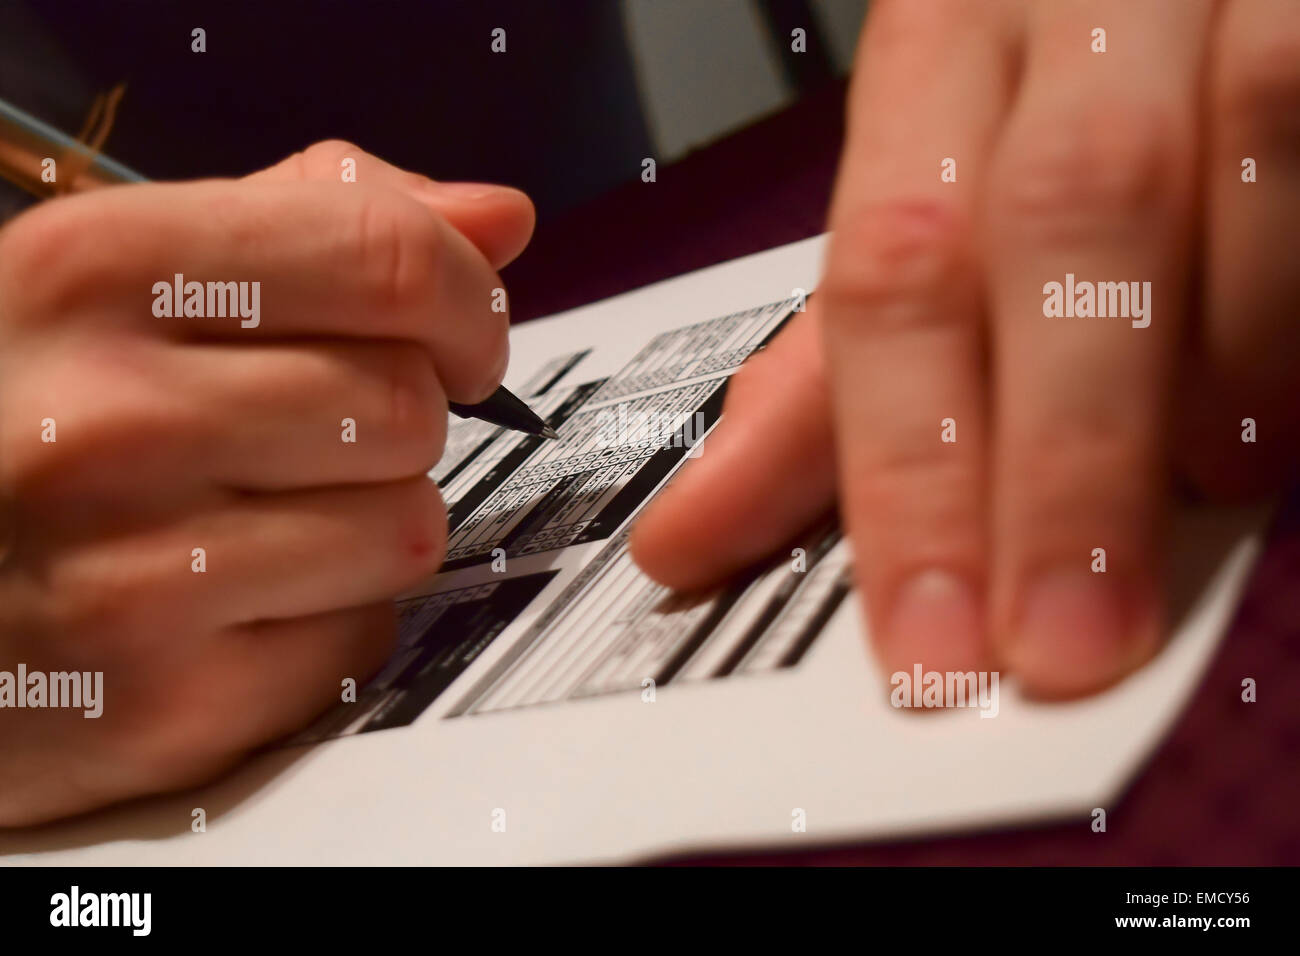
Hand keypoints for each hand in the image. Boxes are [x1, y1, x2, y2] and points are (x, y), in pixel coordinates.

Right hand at [0, 141, 533, 824]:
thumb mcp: (116, 279)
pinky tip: (234, 606)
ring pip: (408, 525)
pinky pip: (363, 636)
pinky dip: (330, 620)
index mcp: (90, 272)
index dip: (465, 297)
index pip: (386, 258)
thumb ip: (312, 222)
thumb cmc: (21, 421)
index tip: (464, 333)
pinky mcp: (171, 704)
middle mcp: (104, 421)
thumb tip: (495, 216)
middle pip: (409, 402)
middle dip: (397, 418)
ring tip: (264, 522)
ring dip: (372, 522)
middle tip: (315, 436)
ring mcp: (133, 575)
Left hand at [632, 0, 1297, 697]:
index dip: (906, 469)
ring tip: (1201, 487)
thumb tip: (693, 535)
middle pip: (1057, 222)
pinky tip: (1272, 411)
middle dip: (1060, 459)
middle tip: (1056, 642)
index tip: (925, 641)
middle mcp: (1072, 3)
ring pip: (1239, 148)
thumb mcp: (929, 198)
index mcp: (938, 48)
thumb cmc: (1057, 89)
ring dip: (1220, 365)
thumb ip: (826, 367)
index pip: (891, 267)